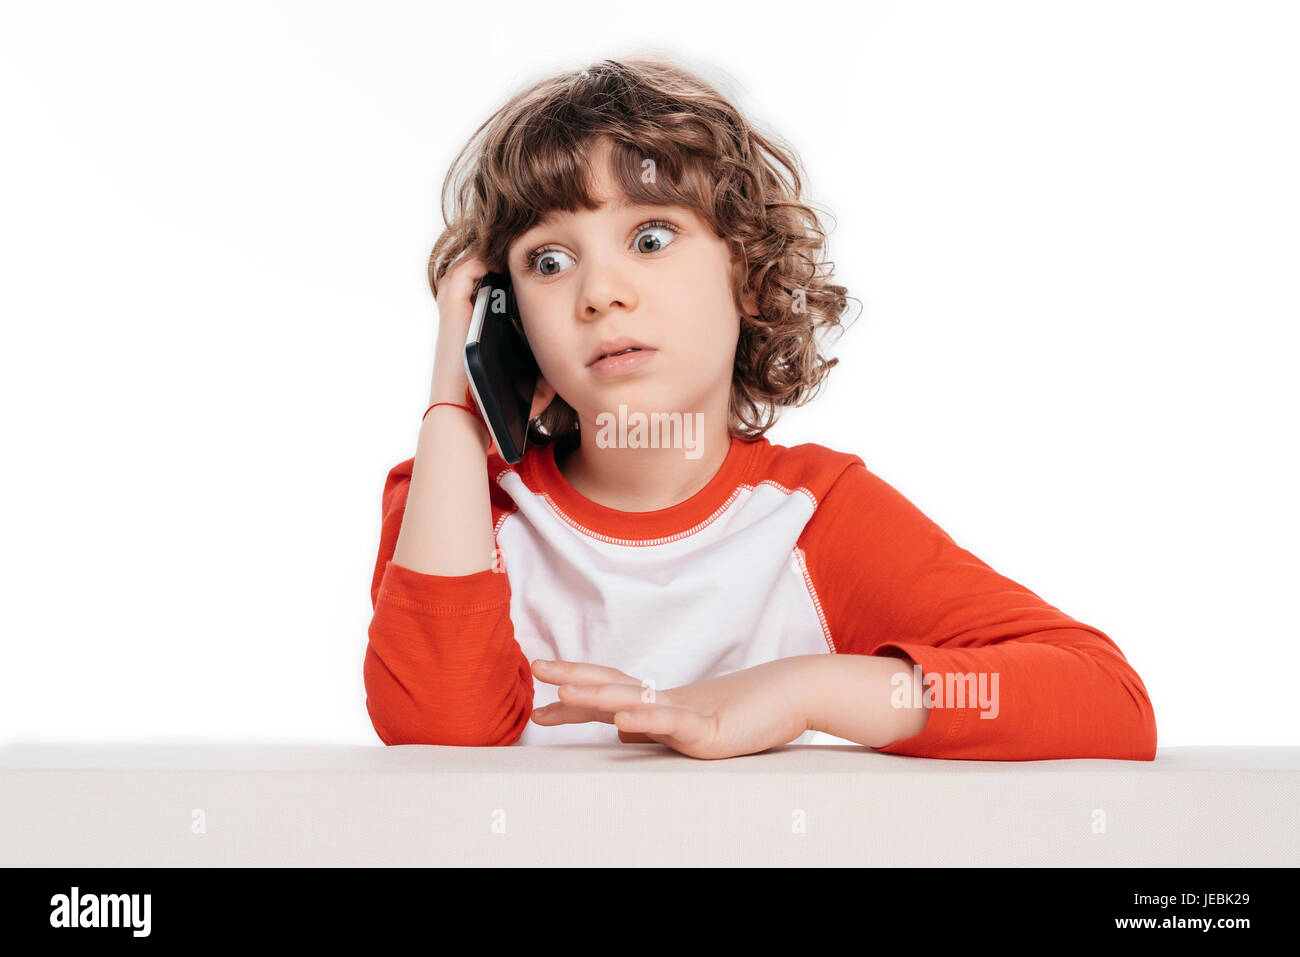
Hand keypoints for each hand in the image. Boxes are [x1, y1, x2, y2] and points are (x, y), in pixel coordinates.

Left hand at [529, 657, 813, 758]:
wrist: (796, 694)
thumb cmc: (750, 709)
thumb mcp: (692, 724)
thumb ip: (656, 726)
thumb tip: (621, 729)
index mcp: (662, 703)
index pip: (611, 694)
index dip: (575, 698)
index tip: (541, 705)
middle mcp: (668, 702)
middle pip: (613, 685)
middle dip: (573, 679)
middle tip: (537, 669)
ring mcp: (687, 713)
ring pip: (636, 699)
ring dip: (598, 693)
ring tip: (566, 689)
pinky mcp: (709, 728)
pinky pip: (673, 722)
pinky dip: (647, 717)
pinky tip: (624, 717)